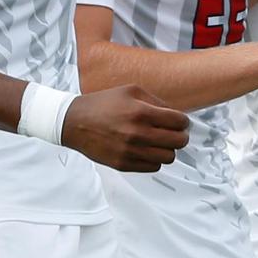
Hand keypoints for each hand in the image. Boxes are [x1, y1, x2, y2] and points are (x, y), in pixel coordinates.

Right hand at [62, 84, 188, 172]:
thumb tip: (176, 115)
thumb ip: (156, 101)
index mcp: (141, 112)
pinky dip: (154, 159)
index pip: (179, 122)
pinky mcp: (123, 164)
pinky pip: (153, 167)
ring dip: (168, 149)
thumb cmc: (102, 104)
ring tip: (160, 142)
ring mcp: (130, 151)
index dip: (183, 121)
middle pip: (179, 142)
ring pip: (169, 157)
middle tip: (174, 133)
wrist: (74, 123)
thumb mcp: (131, 91)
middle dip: (180, 136)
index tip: (180, 122)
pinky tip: (147, 150)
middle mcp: (137, 133)